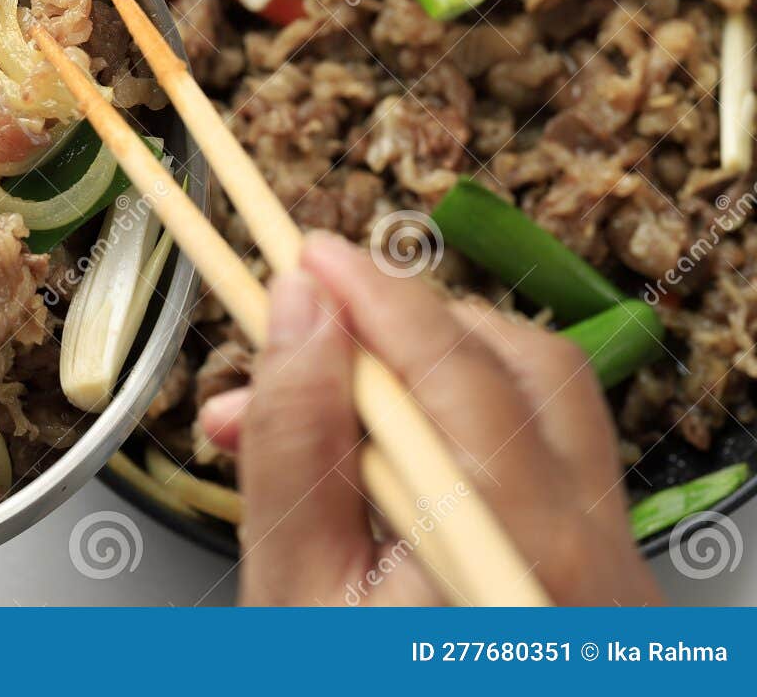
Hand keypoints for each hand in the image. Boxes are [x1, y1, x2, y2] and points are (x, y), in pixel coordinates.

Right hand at [200, 231, 660, 605]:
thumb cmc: (352, 691)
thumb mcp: (291, 593)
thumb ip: (295, 444)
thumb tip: (296, 312)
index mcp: (504, 555)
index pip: (445, 368)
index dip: (369, 292)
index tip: (300, 253)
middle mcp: (588, 553)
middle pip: (511, 365)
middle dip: (396, 323)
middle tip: (298, 323)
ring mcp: (615, 568)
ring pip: (542, 401)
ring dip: (435, 364)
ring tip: (333, 392)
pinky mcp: (607, 578)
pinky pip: (548, 458)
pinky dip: (464, 425)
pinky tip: (386, 456)